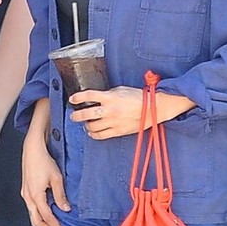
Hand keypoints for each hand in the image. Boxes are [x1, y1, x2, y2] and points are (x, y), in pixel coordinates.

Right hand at [21, 130, 69, 225]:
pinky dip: (38, 213)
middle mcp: (28, 197)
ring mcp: (25, 193)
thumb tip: (65, 209)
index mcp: (36, 196)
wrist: (32, 149)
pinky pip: (31, 207)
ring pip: (32, 214)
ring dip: (42, 222)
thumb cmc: (44, 161)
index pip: (47, 217)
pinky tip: (45, 212)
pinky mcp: (25, 190)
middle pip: (35, 220)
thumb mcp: (57, 178)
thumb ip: (60, 196)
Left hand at [69, 86, 195, 138]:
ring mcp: (113, 122)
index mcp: (110, 97)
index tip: (72, 99)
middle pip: (86, 114)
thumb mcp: (121, 90)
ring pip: (92, 126)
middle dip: (76, 115)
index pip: (88, 96)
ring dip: (86, 125)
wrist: (153, 109)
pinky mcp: (118, 131)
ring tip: (86, 123)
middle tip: (74, 115)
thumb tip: (97, 98)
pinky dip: (94, 134)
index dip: (78, 97)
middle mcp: (110, 110)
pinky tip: (92, 132)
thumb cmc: (139, 97)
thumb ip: (108, 94)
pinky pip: (101, 135)